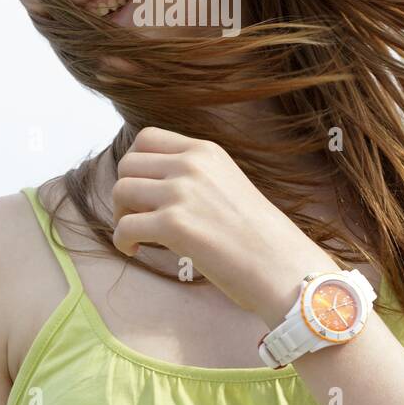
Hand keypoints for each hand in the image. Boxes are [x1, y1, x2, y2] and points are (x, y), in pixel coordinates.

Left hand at [111, 127, 339, 327]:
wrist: (283, 266)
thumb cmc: (260, 236)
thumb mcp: (228, 183)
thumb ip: (195, 176)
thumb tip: (151, 185)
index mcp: (206, 150)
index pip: (147, 138)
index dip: (136, 165)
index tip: (143, 190)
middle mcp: (191, 164)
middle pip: (128, 163)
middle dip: (125, 192)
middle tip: (137, 217)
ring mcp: (182, 192)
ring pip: (120, 190)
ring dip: (121, 216)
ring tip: (138, 237)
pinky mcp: (174, 224)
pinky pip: (125, 226)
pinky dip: (123, 241)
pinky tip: (136, 251)